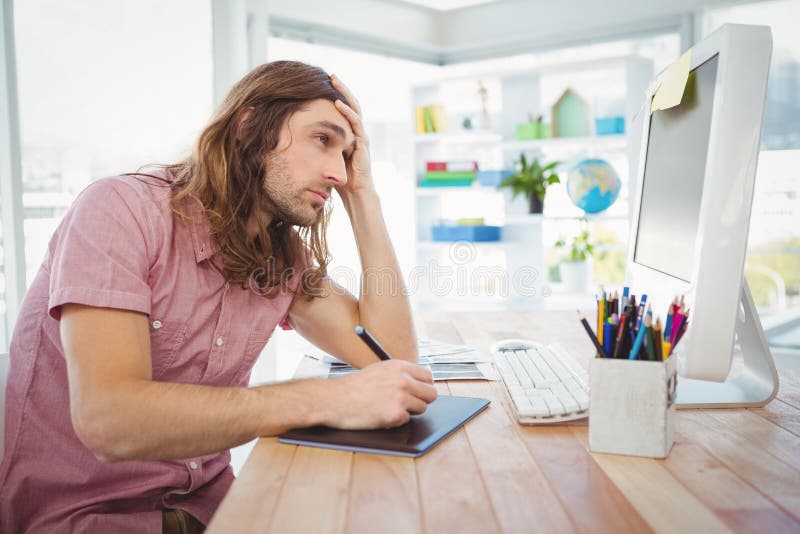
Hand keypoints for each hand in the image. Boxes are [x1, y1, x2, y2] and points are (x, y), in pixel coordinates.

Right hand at [324, 360, 437, 429]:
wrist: (334, 400)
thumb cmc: (353, 387)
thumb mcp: (378, 370)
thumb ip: (399, 374)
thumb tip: (419, 382)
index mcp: (399, 366)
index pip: (428, 376)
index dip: (424, 386)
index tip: (419, 391)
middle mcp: (402, 380)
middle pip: (431, 394)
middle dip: (421, 400)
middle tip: (407, 403)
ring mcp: (400, 398)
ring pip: (422, 408)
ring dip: (408, 411)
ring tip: (389, 407)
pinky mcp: (395, 415)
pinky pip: (406, 420)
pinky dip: (395, 420)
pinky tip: (381, 415)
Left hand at [330, 74, 374, 197]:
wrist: (355, 194)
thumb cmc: (341, 178)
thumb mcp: (327, 157)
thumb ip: (320, 145)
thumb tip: (298, 138)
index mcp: (349, 134)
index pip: (343, 110)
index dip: (335, 96)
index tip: (324, 83)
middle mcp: (357, 132)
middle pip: (351, 104)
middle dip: (341, 89)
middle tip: (331, 75)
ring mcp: (361, 137)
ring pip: (355, 109)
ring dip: (345, 94)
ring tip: (335, 81)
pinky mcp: (363, 144)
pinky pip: (356, 124)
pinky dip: (348, 113)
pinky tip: (338, 104)